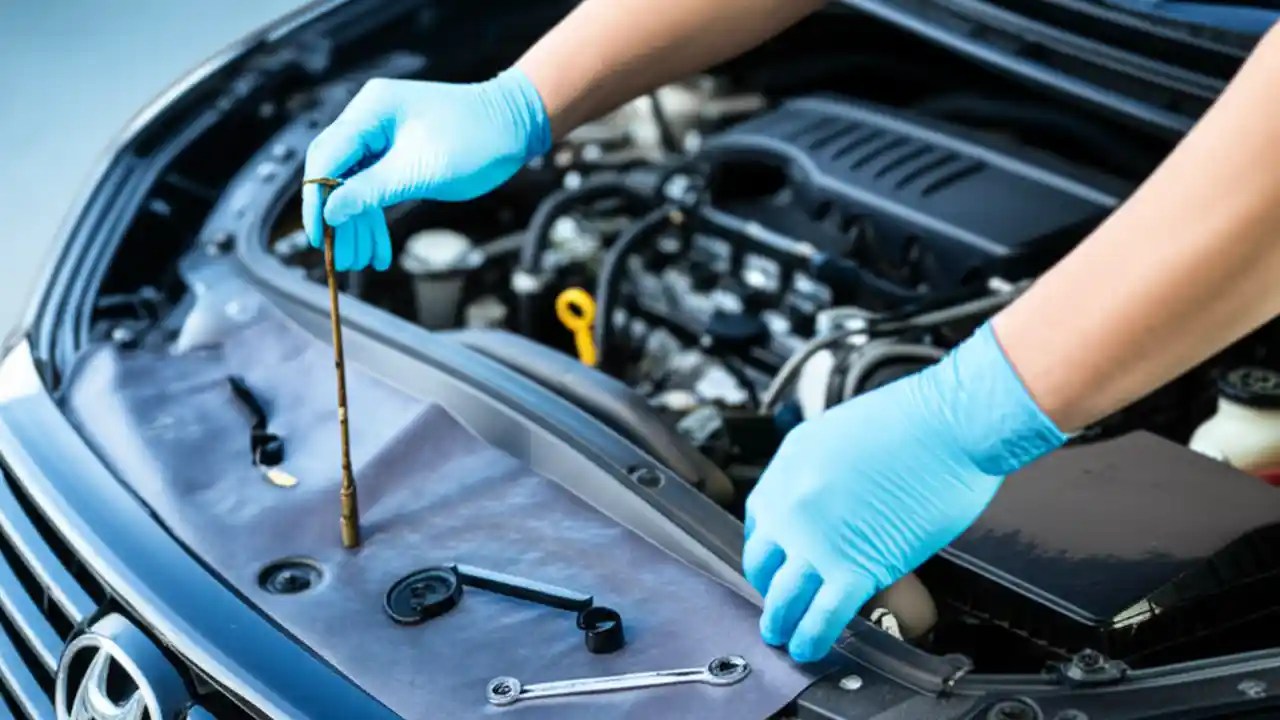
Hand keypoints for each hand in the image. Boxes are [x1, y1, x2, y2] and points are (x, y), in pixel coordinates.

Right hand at [301, 68, 551, 270]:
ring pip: (356, 184)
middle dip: (338, 218)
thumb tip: (331, 212)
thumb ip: (370, 191)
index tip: (317, 236)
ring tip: (360, 262)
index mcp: (370, 110)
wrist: (517, 126)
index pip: (327, 155)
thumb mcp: (420, 172)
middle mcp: (371, 118)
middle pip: (336, 171)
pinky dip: (376, 216)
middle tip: (339, 257)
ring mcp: (384, 135)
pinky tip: (377, 250)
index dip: (317, 198)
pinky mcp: (398, 153)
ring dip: (358, 224)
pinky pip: (376, 185)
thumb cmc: (476, 139)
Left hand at [743, 323, 1064, 662]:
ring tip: (784, 636)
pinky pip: (822, 614)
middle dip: (768, 587)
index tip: (776, 563)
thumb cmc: (913, 421)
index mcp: (788, 466)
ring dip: (781, 622)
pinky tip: (812, 647)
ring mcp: (818, 539)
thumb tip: (827, 500)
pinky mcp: (856, 566)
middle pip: (762, 562)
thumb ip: (821, 470)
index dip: (768, 549)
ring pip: (783, 595)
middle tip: (777, 601)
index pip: (760, 521)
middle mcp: (792, 504)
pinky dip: (813, 637)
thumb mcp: (839, 433)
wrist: (950, 424)